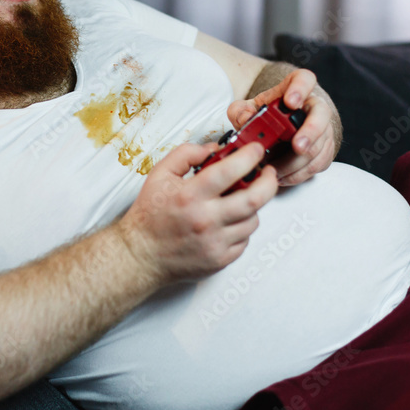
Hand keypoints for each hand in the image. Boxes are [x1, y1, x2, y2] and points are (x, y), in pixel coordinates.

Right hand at [117, 141, 277, 285]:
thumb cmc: (150, 215)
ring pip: (253, 220)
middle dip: (268, 181)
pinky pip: (245, 240)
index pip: (229, 171)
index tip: (256, 150)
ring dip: (253, 206)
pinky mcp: (219, 260)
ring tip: (241, 198)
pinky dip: (242, 227)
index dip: (249, 157)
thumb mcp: (160, 173)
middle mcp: (205, 220)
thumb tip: (215, 149)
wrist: (141, 255)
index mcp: (190, 196)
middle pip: (254, 199)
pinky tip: (230, 220)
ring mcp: (214, 243)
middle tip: (268, 173)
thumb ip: (187, 154)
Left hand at [226, 68, 337, 185]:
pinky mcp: (325, 149)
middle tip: (297, 146)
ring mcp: (323, 128)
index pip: (304, 79)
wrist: (283, 127)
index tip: (291, 102)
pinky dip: (299, 173)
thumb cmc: (267, 115)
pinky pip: (317, 164)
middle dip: (310, 132)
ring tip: (275, 170)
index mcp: (294, 89)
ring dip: (297, 161)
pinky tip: (282, 176)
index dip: (300, 88)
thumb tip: (245, 120)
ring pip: (319, 146)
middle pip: (321, 115)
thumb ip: (241, 112)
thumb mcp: (249, 109)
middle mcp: (314, 106)